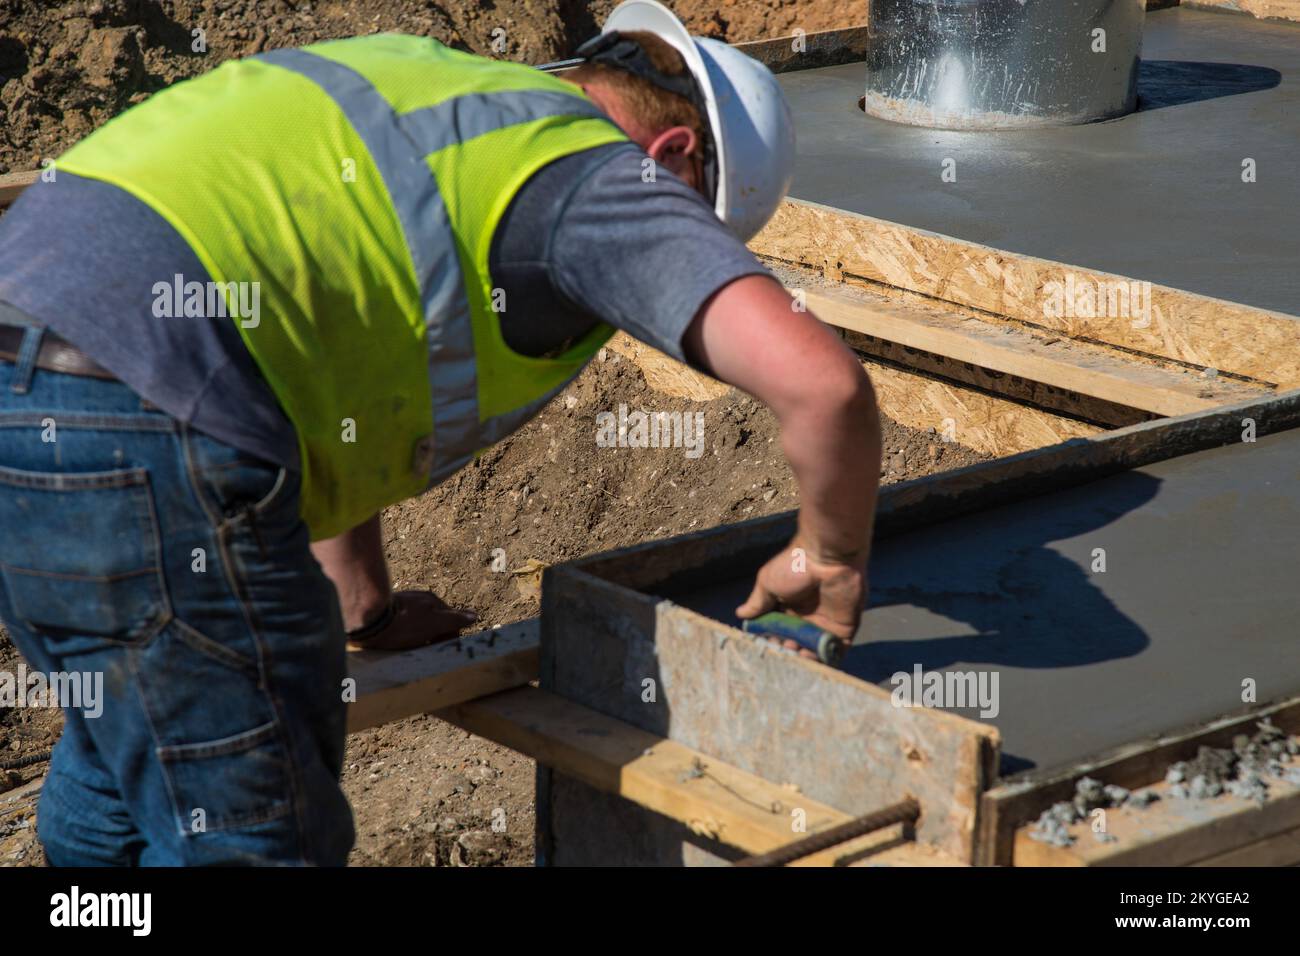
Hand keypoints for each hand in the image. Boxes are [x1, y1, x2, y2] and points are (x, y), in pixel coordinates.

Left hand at [347, 590, 477, 651]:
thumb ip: (454, 620)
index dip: (448, 638)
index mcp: (433, 601)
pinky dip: (403, 633)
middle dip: (432, 636)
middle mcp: (420, 599)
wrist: (368, 618)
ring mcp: (404, 602)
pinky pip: (402, 623)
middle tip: (422, 651)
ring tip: (407, 649)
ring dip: (417, 636)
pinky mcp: (388, 609)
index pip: (451, 621)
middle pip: (434, 622)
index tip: (439, 650)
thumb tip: (474, 616)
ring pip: (418, 623)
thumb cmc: (403, 624)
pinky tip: (395, 641)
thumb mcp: (433, 624)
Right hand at [736, 540, 865, 659]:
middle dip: (787, 651)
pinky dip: (824, 658)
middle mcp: (808, 618)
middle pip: (795, 644)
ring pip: (814, 651)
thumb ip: (758, 602)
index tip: (765, 646)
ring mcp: (826, 624)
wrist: (827, 557)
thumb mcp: (768, 582)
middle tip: (781, 651)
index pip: (778, 631)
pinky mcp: (844, 629)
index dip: (771, 640)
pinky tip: (810, 657)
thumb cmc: (794, 565)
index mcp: (789, 607)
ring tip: (794, 654)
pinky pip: (835, 650)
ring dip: (803, 658)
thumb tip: (740, 614)